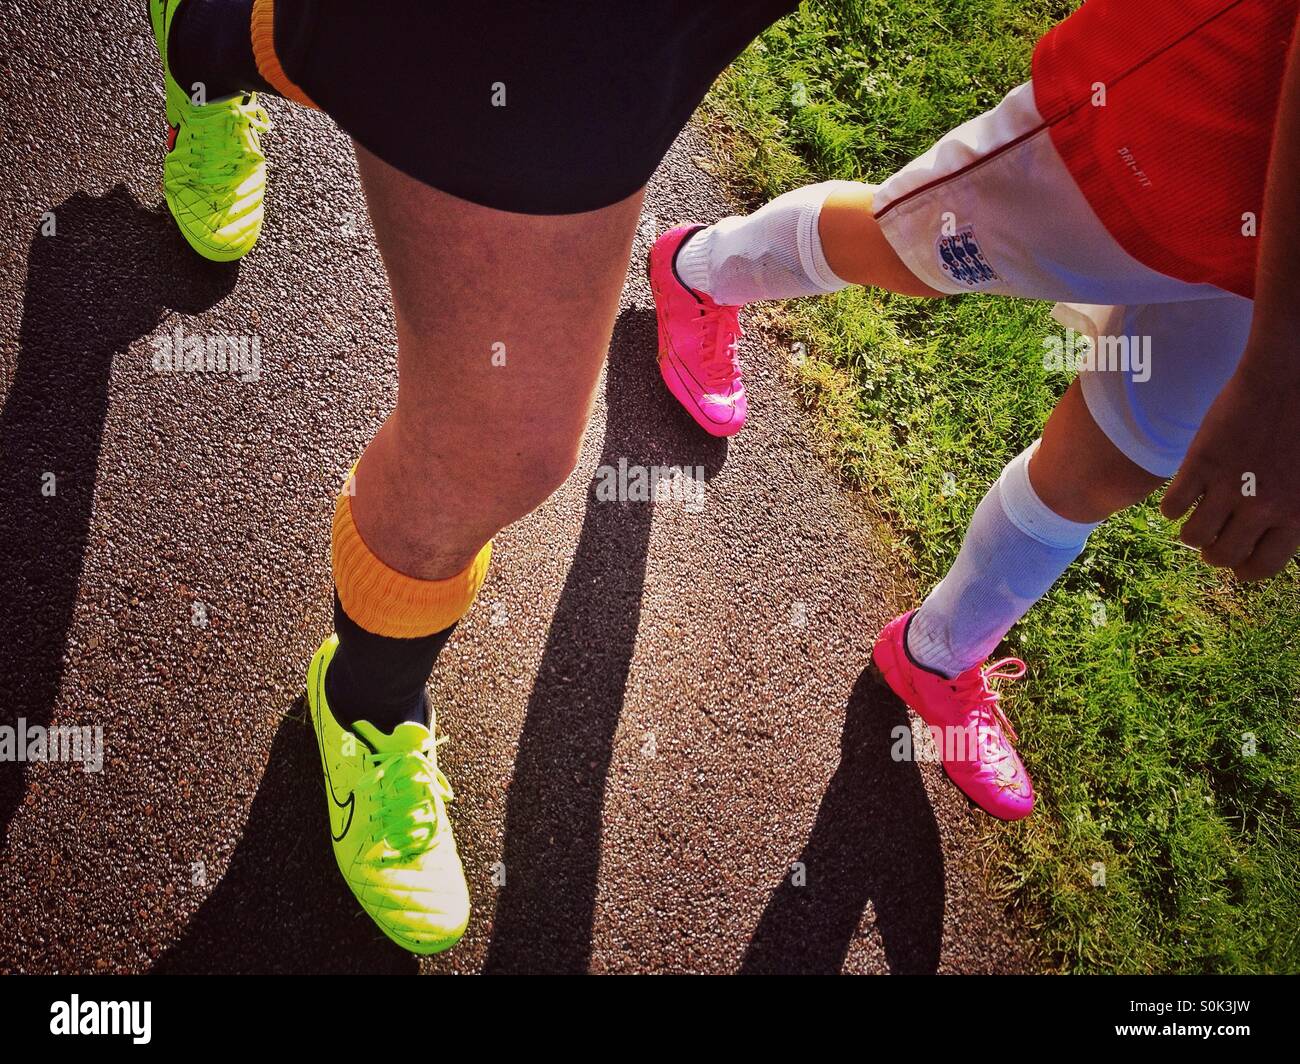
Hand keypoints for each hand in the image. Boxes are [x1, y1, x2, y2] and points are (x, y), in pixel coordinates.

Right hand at [1161, 357, 1299, 580]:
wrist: (1288, 376)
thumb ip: (1296, 509)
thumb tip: (1278, 533)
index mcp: (1297, 514)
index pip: (1260, 567)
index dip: (1242, 569)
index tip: (1236, 558)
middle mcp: (1263, 507)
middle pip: (1221, 556)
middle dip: (1213, 552)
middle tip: (1211, 537)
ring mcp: (1229, 486)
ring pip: (1192, 537)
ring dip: (1190, 532)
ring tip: (1194, 517)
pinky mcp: (1201, 464)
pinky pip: (1172, 506)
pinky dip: (1172, 506)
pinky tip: (1183, 493)